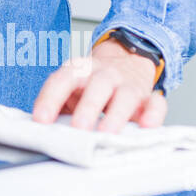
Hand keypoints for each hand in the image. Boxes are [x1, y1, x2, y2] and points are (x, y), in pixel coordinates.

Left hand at [30, 37, 167, 132]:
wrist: (125, 61)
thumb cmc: (91, 84)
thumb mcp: (70, 89)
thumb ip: (57, 106)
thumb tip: (40, 130)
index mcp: (78, 70)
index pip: (61, 80)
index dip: (49, 99)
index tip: (41, 120)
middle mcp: (103, 74)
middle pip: (97, 85)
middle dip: (88, 107)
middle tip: (78, 128)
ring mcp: (127, 84)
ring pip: (125, 95)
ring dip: (116, 114)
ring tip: (107, 133)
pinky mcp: (148, 97)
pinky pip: (155, 103)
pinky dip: (153, 115)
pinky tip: (146, 127)